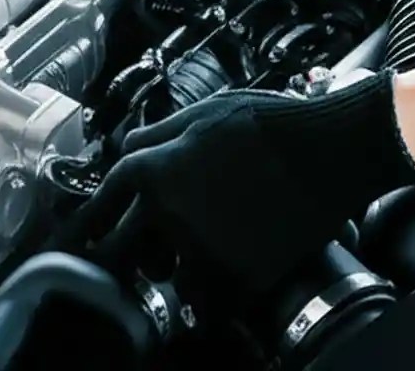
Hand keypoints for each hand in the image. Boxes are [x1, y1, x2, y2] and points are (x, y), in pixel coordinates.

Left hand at [81, 71, 414, 309]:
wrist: (331, 149)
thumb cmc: (270, 122)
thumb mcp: (202, 113)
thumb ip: (156, 136)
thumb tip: (123, 148)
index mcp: (152, 170)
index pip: (102, 201)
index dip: (91, 217)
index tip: (83, 233)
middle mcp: (166, 211)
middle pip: (120, 249)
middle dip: (123, 253)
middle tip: (137, 253)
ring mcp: (201, 247)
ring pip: (164, 278)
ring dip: (171, 272)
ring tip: (189, 259)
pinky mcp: (239, 275)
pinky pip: (208, 301)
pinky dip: (210, 295)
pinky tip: (221, 277)